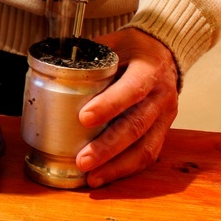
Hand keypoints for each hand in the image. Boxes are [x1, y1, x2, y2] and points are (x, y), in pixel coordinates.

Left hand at [75, 28, 179, 186]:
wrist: (166, 53)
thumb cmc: (134, 49)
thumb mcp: (115, 42)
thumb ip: (90, 55)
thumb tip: (55, 64)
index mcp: (149, 70)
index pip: (132, 89)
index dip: (110, 105)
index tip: (84, 118)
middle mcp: (161, 96)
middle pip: (136, 126)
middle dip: (108, 147)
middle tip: (83, 160)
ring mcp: (165, 117)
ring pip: (145, 147)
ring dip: (117, 166)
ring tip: (92, 178)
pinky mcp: (163, 131)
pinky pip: (148, 155)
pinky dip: (126, 169)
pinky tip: (105, 176)